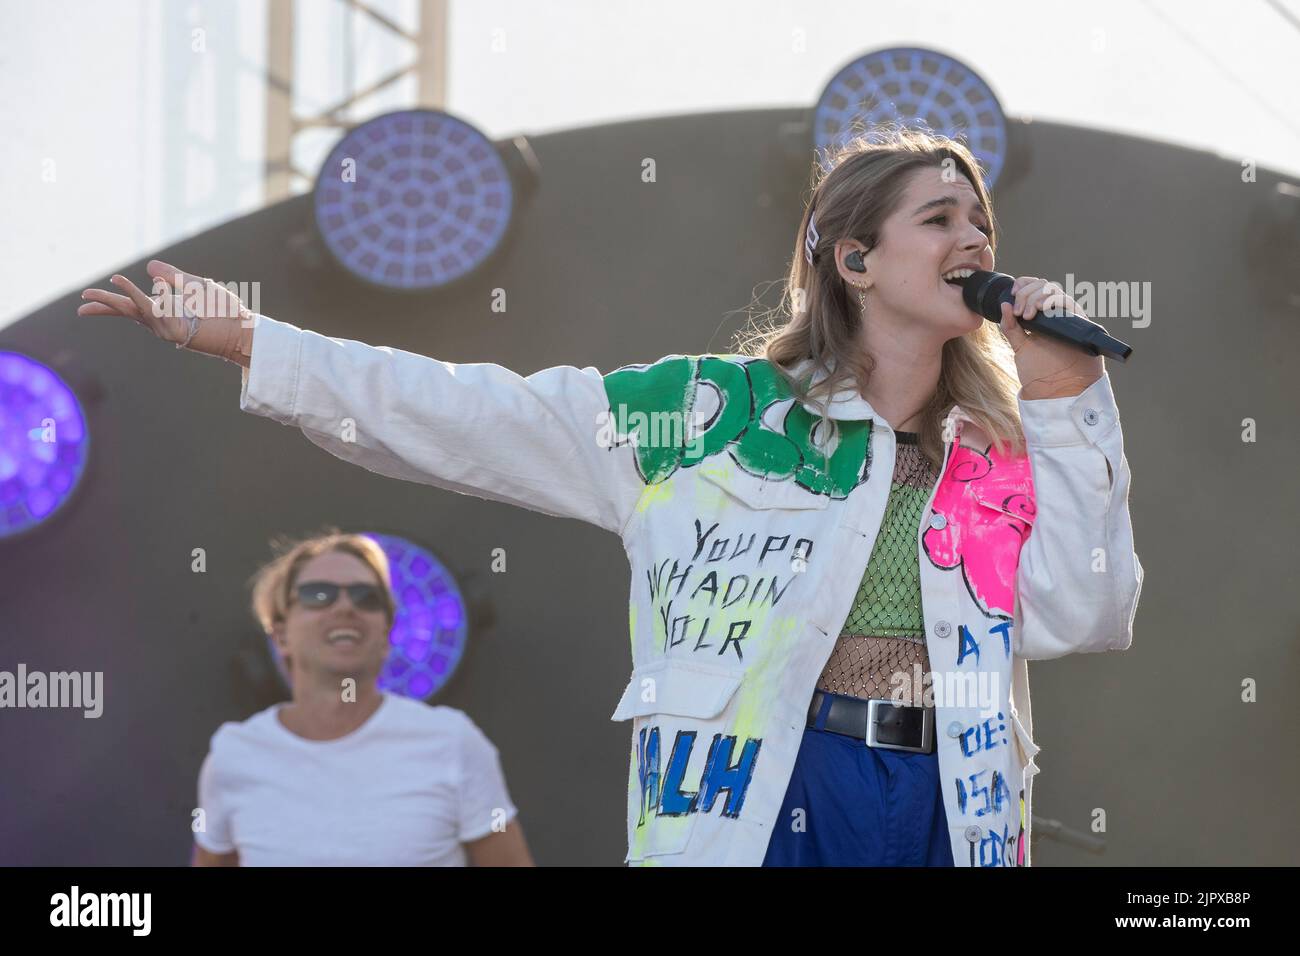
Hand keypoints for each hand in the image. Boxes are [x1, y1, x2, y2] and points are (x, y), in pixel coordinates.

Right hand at [78, 260, 253, 365]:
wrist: (242, 327)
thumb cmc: (223, 309)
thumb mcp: (194, 285)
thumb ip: (172, 276)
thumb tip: (150, 268)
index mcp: (163, 309)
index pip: (131, 305)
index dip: (109, 302)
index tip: (87, 297)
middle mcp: (162, 320)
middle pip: (128, 312)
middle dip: (105, 305)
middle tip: (81, 301)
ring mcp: (169, 328)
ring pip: (140, 311)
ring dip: (124, 297)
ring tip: (106, 285)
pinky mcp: (178, 333)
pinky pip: (159, 314)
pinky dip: (149, 298)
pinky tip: (149, 285)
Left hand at [998, 275, 1103, 399]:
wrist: (1058, 392)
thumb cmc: (1041, 372)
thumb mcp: (1019, 347)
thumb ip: (1011, 328)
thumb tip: (1003, 305)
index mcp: (1042, 317)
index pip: (1036, 289)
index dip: (1025, 284)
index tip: (1013, 292)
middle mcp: (1056, 315)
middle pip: (1045, 287)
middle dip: (1028, 293)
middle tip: (1019, 311)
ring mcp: (1069, 318)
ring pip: (1057, 292)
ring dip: (1038, 296)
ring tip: (1028, 313)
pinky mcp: (1081, 324)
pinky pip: (1070, 304)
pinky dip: (1054, 301)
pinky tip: (1042, 309)